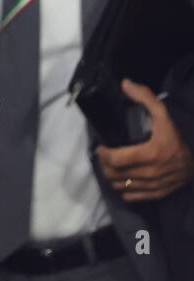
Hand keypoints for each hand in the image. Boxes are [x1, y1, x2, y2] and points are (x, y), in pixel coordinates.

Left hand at [96, 79, 193, 201]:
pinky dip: (123, 189)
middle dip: (104, 164)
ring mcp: (154, 185)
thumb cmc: (178, 136)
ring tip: (111, 166)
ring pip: (120, 186)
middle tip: (104, 156)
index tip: (101, 147)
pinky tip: (123, 179)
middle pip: (114, 174)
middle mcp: (152, 172)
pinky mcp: (158, 194)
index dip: (103, 153)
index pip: (116, 159)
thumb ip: (145, 98)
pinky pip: (132, 196)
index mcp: (152, 153)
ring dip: (112, 177)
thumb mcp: (164, 115)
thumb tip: (125, 84)